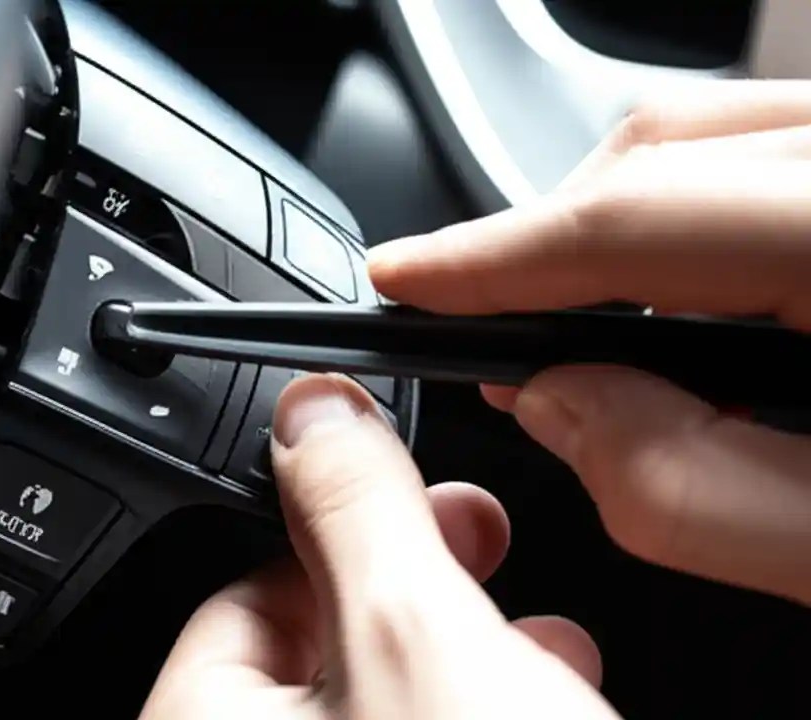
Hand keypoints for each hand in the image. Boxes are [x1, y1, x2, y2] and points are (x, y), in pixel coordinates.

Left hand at [140, 374, 613, 718]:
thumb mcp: (414, 637)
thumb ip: (358, 511)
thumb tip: (315, 411)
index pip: (239, 596)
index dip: (334, 529)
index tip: (405, 486)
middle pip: (322, 646)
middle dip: (418, 580)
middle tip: (481, 537)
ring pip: (386, 700)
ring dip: (466, 646)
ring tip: (540, 630)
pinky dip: (483, 706)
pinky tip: (555, 690)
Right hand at [368, 79, 810, 605]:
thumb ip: (686, 488)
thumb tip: (558, 403)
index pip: (629, 221)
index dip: (489, 258)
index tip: (403, 282)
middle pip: (659, 151)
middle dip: (545, 232)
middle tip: (484, 324)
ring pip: (709, 135)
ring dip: (620, 215)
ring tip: (587, 321)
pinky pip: (761, 150)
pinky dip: (690, 208)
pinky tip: (690, 292)